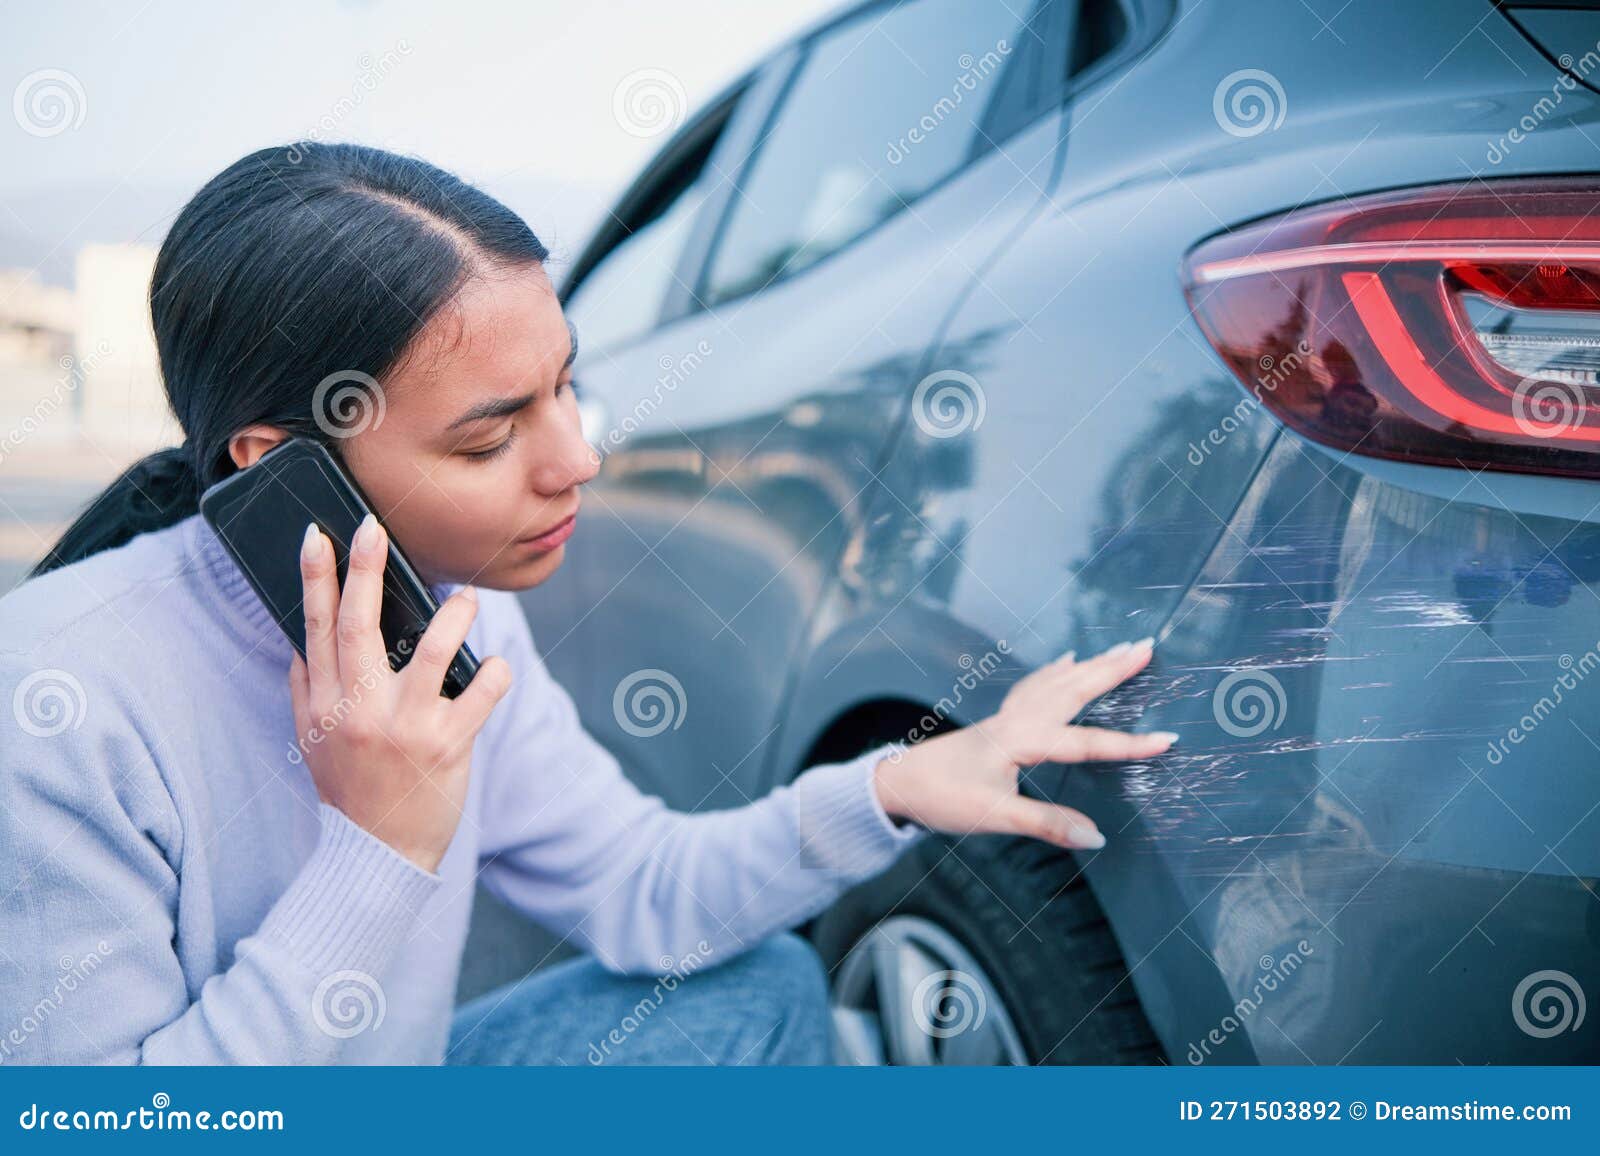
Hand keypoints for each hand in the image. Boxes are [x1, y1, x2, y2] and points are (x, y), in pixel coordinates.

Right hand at [287, 513, 512, 871]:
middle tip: (372, 527)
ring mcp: (403, 726)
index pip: (315, 628)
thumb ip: (304, 692)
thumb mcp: (312, 743)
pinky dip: (496, 672)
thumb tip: (300, 643)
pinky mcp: (446, 745)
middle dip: (365, 570)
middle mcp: (358, 710)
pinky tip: (498, 667)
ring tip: (466, 600)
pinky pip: (480, 692)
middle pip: (360, 625)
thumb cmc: (350, 792)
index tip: (318, 535)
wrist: (377, 856)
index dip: (316, 578)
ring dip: (454, 615)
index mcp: (323, 704)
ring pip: (432, 649)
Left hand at [871, 638, 1174, 849]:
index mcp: (1020, 742)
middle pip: (1072, 690)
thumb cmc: (942, 798)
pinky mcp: (997, 723)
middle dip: (1111, 670)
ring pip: (1055, 683)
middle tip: (1146, 647)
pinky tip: (1066, 662)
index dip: (1128, 745)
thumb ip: (1046, 824)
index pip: (1084, 743)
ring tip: (1120, 650)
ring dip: (1089, 666)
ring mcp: (1006, 718)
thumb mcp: (993, 817)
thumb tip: (1095, 837)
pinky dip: (1055, 673)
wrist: (897, 783)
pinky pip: (1035, 687)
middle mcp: (1016, 721)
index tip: (1167, 741)